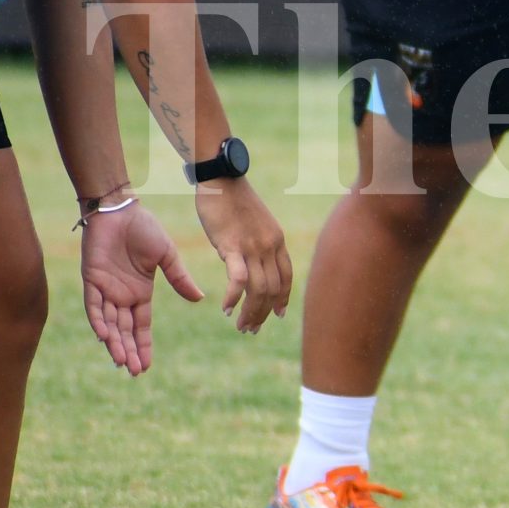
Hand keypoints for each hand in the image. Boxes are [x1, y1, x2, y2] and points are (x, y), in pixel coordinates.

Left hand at [78, 200, 203, 374]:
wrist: (120, 209)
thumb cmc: (144, 228)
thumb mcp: (167, 256)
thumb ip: (179, 278)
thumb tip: (200, 299)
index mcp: (140, 292)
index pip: (141, 326)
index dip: (143, 346)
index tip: (146, 367)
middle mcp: (121, 296)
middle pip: (124, 331)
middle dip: (129, 351)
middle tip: (134, 372)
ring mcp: (105, 289)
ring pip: (109, 323)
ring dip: (114, 343)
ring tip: (121, 362)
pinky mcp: (91, 279)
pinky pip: (94, 306)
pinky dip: (99, 321)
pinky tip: (105, 337)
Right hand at [193, 177, 291, 333]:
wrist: (222, 178)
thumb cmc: (233, 201)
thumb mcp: (255, 224)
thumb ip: (258, 244)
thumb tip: (250, 264)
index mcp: (277, 241)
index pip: (286, 277)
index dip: (283, 299)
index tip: (277, 315)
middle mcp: (269, 246)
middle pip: (273, 289)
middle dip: (264, 313)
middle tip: (252, 329)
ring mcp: (252, 246)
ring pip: (259, 289)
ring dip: (251, 313)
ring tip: (241, 326)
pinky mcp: (231, 245)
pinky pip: (238, 279)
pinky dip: (234, 298)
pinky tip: (227, 310)